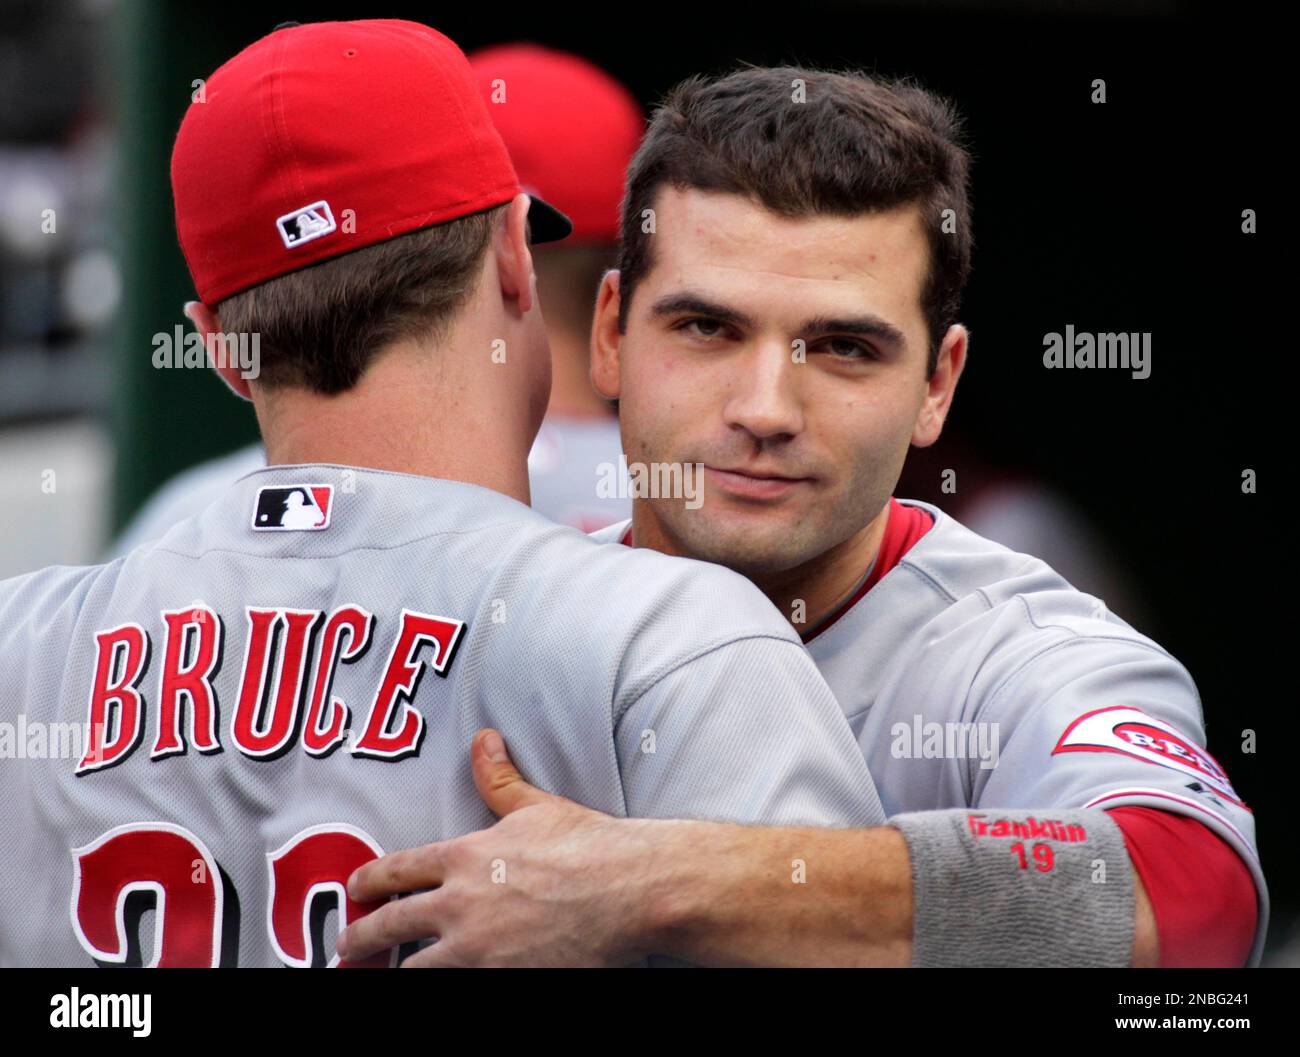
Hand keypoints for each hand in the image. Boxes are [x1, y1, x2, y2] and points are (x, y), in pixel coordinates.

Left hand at [335, 728, 660, 966]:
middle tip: (346, 945)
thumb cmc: (590, 847)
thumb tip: (484, 740)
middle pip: (391, 924)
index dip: (371, 880)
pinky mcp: (498, 978)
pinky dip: (440, 984)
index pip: (400, 870)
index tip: (356, 888)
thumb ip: (500, 779)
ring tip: (382, 976)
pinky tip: (436, 983)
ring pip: (414, 968)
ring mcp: (476, 949)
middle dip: (361, 937)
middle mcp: (460, 905)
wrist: (629, 890)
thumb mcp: (538, 807)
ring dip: (398, 970)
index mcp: (465, 858)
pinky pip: (453, 987)